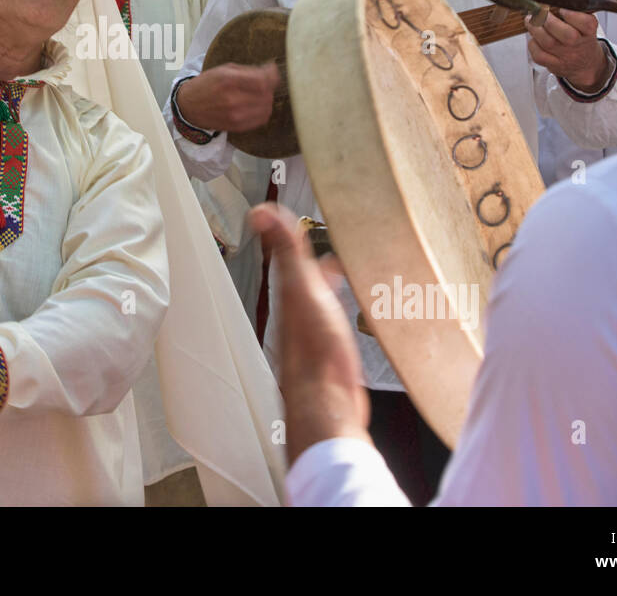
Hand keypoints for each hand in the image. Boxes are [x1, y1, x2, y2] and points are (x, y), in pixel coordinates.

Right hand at [176, 61, 279, 132]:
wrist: (189, 106)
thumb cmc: (206, 85)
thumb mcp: (224, 70)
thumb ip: (249, 70)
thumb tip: (272, 70)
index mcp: (229, 80)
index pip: (263, 81)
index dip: (272, 76)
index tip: (272, 73)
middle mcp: (233, 99)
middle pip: (267, 95)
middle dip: (268, 88)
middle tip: (263, 84)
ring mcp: (235, 115)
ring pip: (266, 108)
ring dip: (266, 100)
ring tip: (258, 95)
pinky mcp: (237, 126)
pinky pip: (261, 120)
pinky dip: (262, 112)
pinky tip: (255, 106)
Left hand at [249, 202, 371, 464]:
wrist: (327, 406)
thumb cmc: (315, 351)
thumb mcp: (302, 288)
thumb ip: (286, 250)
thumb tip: (259, 211)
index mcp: (291, 294)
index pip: (292, 258)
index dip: (300, 240)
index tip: (311, 226)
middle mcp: (298, 315)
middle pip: (309, 281)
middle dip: (322, 264)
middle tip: (338, 251)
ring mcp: (314, 338)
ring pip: (323, 304)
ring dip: (334, 289)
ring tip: (352, 279)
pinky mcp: (331, 359)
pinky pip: (337, 328)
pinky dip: (346, 316)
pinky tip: (357, 322)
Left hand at [526, 8, 609, 91]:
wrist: (585, 65)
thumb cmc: (581, 41)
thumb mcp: (585, 26)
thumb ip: (575, 13)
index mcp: (588, 32)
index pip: (586, 23)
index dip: (573, 15)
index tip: (562, 8)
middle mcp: (578, 45)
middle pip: (566, 34)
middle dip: (548, 20)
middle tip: (539, 11)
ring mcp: (565, 57)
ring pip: (548, 43)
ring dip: (535, 28)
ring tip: (530, 20)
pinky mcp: (553, 65)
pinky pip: (539, 55)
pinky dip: (532, 44)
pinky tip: (533, 37)